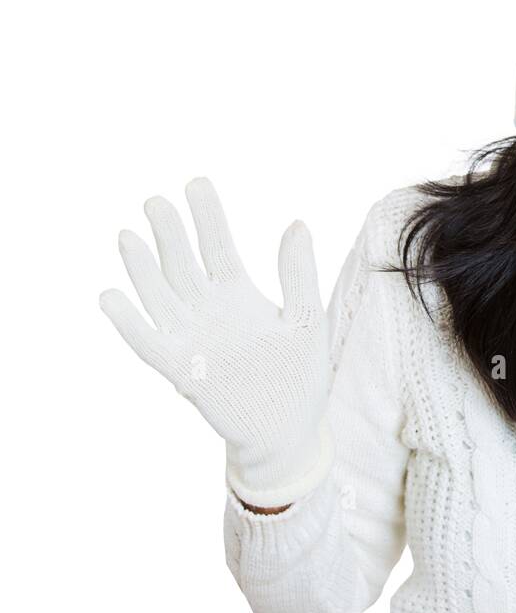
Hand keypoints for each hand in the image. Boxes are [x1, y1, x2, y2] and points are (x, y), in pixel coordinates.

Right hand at [99, 177, 333, 506]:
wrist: (290, 429)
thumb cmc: (301, 375)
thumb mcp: (306, 320)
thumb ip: (298, 275)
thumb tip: (296, 224)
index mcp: (240, 296)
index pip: (218, 247)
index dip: (208, 217)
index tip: (197, 183)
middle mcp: (209, 312)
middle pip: (183, 265)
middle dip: (170, 234)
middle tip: (156, 201)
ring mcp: (192, 339)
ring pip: (160, 297)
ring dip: (143, 269)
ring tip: (129, 236)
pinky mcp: (182, 370)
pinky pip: (148, 343)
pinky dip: (128, 322)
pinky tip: (111, 296)